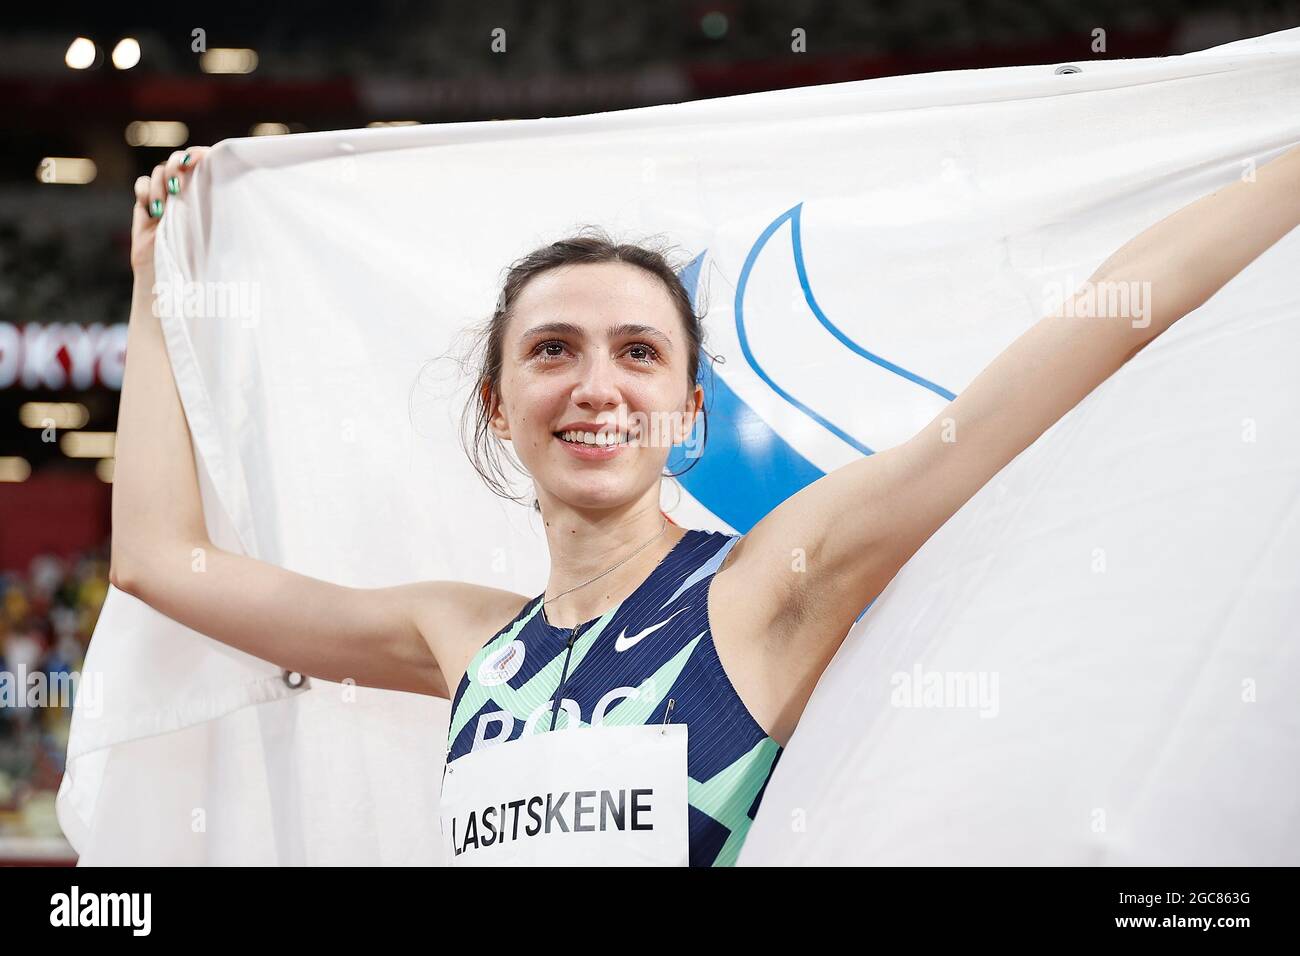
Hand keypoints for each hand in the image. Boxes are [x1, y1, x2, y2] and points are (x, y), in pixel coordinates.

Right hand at [130, 146, 209, 276]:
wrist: (171, 281)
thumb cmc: (200, 261)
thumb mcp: (211, 230)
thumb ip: (213, 205)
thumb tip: (221, 180)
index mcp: (206, 194)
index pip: (201, 162)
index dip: (198, 154)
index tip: (201, 158)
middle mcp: (186, 192)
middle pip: (177, 161)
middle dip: (176, 167)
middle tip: (177, 186)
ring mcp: (165, 197)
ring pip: (159, 171)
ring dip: (160, 186)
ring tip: (162, 210)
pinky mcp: (146, 205)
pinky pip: (142, 183)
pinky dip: (145, 191)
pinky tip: (152, 210)